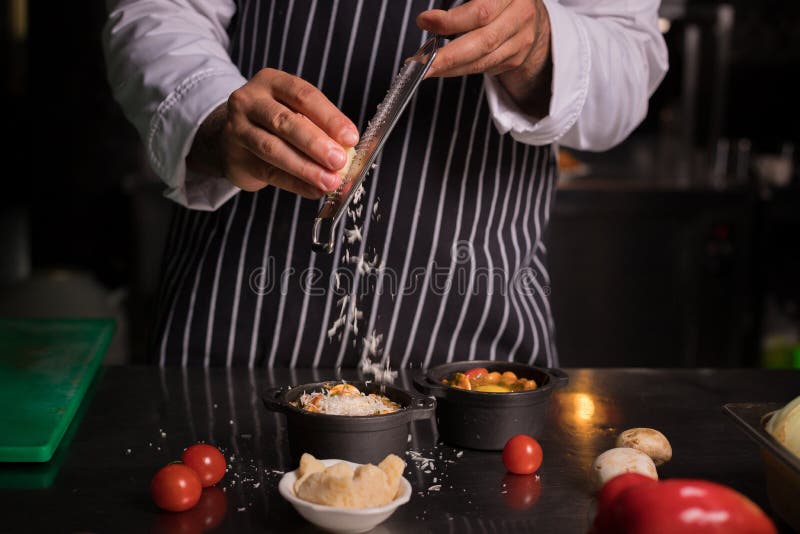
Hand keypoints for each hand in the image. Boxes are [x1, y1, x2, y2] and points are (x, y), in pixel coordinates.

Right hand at [188, 69, 358, 198]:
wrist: (230, 138)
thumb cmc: (272, 123)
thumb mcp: (293, 111)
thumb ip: (318, 127)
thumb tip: (348, 151)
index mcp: (271, 82)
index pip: (304, 95)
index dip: (330, 117)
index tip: (351, 138)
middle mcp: (250, 101)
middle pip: (285, 121)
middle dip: (316, 143)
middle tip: (339, 161)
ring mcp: (238, 129)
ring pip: (273, 148)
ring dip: (305, 168)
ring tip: (329, 181)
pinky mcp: (236, 158)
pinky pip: (269, 173)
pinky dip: (295, 184)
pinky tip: (314, 190)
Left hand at [417, 0, 551, 115]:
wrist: (530, 14)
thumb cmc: (497, 0)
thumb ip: (461, 4)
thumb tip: (428, 20)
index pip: (481, 12)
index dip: (452, 20)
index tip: (425, 21)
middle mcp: (521, 16)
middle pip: (483, 42)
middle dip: (448, 56)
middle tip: (421, 63)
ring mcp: (521, 40)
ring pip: (483, 60)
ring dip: (451, 67)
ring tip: (426, 68)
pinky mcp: (516, 58)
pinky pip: (485, 68)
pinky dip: (461, 70)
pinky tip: (444, 68)